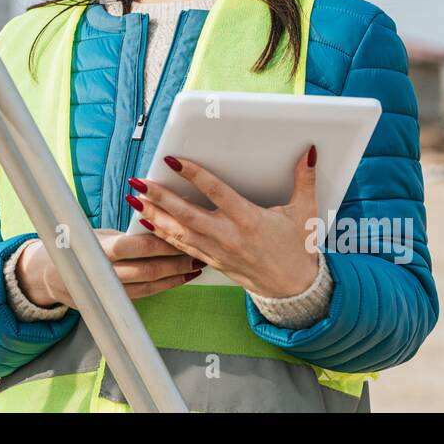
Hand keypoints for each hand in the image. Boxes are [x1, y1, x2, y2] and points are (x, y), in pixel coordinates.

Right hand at [15, 227, 203, 308]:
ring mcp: (111, 291)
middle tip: (198, 250)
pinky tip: (182, 277)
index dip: (161, 242)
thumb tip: (157, 220)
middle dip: (176, 260)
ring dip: (176, 275)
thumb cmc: (77, 245)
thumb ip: (124, 233)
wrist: (52, 275)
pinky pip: (147, 294)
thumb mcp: (96, 233)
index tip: (183, 233)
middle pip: (148, 269)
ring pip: (151, 285)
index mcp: (99, 249)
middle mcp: (106, 273)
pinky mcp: (116, 301)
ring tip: (197, 264)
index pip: (135, 247)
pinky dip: (167, 285)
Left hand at [126, 146, 321, 298]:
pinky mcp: (213, 261)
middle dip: (160, 197)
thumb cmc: (298, 249)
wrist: (294, 290)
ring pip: (179, 232)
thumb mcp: (305, 213)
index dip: (193, 175)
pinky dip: (163, 234)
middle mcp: (228, 235)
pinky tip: (147, 222)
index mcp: (248, 219)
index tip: (174, 161)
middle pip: (187, 214)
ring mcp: (217, 251)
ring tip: (134, 198)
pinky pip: (182, 247)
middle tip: (139, 181)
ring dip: (154, 214)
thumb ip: (304, 180)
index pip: (216, 192)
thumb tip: (308, 153)